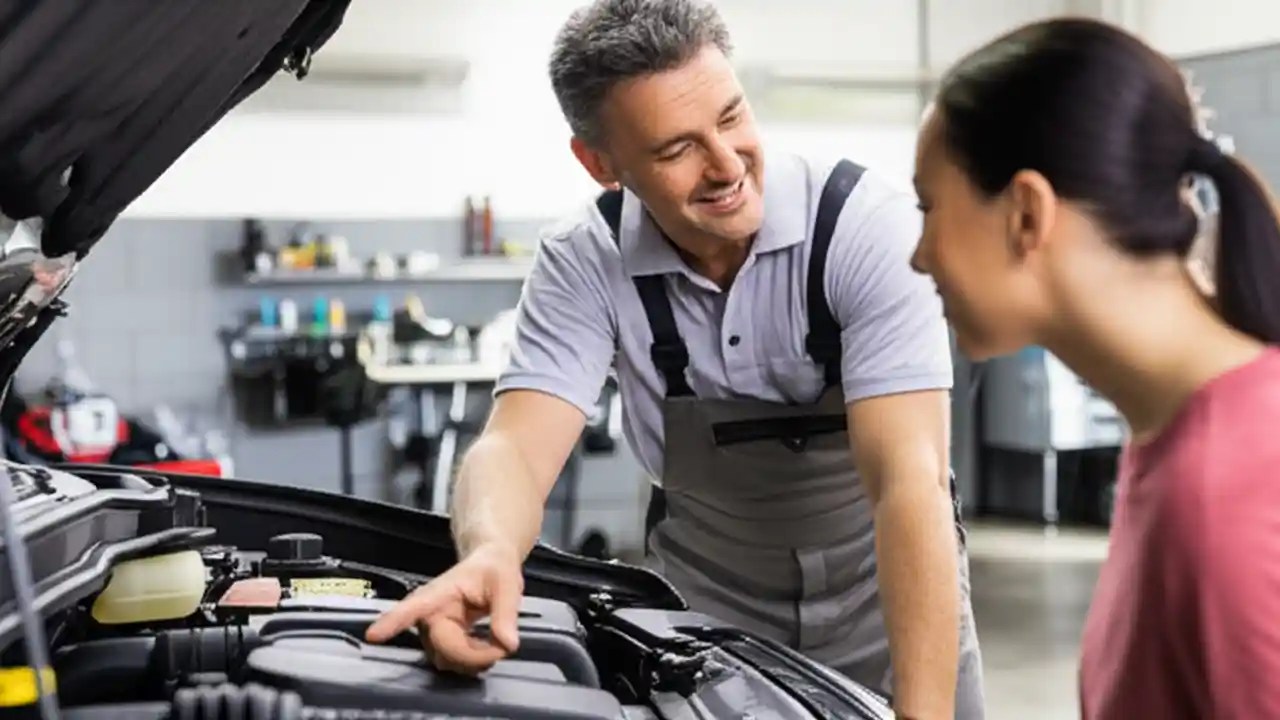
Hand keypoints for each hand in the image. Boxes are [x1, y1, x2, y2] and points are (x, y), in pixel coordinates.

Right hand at [364, 543, 523, 673]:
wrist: (490, 566)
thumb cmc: (493, 569)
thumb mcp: (506, 583)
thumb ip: (505, 615)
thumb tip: (506, 644)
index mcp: (437, 594)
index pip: (412, 608)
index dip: (393, 622)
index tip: (373, 635)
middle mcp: (428, 616)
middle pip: (443, 650)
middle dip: (474, 655)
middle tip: (503, 644)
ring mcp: (432, 633)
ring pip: (447, 662)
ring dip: (473, 661)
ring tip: (495, 642)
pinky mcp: (441, 644)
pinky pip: (453, 663)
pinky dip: (473, 662)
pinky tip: (487, 648)